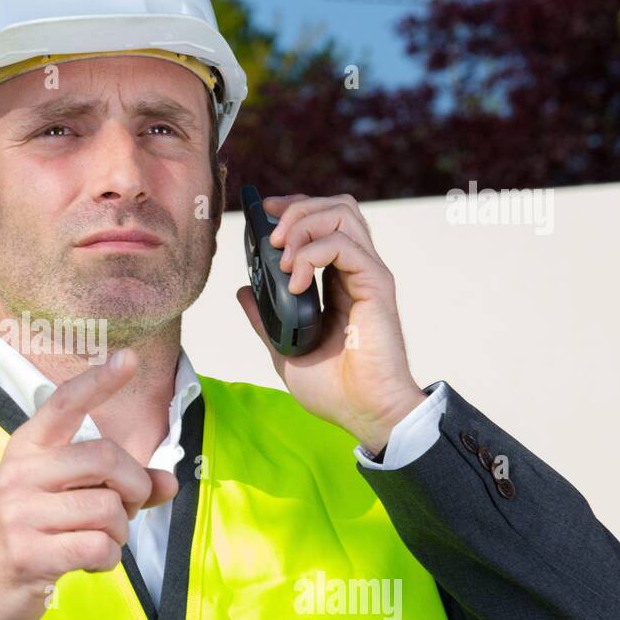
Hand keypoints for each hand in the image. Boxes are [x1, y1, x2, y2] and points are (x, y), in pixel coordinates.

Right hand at [0, 347, 178, 619]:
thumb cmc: (34, 531)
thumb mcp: (67, 496)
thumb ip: (119, 485)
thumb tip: (169, 482)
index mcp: (28, 446)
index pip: (65, 403)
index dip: (99, 381)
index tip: (129, 358)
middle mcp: (20, 472)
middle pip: (104, 457)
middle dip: (134, 485)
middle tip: (129, 506)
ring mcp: (20, 513)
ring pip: (108, 509)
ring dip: (120, 530)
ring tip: (101, 538)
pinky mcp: (28, 553)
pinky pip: (99, 547)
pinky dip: (108, 559)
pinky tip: (90, 561)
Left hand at [235, 193, 425, 454]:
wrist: (363, 412)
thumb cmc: (334, 388)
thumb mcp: (282, 348)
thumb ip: (263, 318)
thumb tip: (243, 291)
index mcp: (337, 281)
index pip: (324, 221)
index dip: (294, 208)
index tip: (264, 213)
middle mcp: (356, 270)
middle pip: (335, 207)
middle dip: (297, 208)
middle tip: (271, 235)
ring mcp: (368, 274)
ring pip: (342, 214)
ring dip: (303, 225)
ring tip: (283, 257)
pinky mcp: (376, 285)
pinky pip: (344, 245)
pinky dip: (312, 254)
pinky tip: (296, 281)